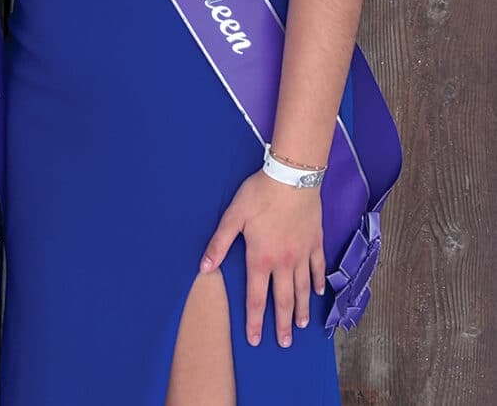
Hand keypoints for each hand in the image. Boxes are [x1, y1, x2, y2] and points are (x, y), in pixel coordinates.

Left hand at [200, 170, 324, 347]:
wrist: (292, 178)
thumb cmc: (259, 195)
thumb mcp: (233, 216)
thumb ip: (219, 243)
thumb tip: (204, 268)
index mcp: (261, 258)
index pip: (257, 297)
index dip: (255, 321)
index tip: (255, 340)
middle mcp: (284, 263)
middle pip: (284, 300)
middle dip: (282, 324)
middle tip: (284, 343)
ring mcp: (302, 254)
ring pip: (302, 288)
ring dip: (301, 308)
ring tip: (301, 326)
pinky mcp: (316, 242)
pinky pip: (318, 267)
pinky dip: (318, 282)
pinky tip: (317, 292)